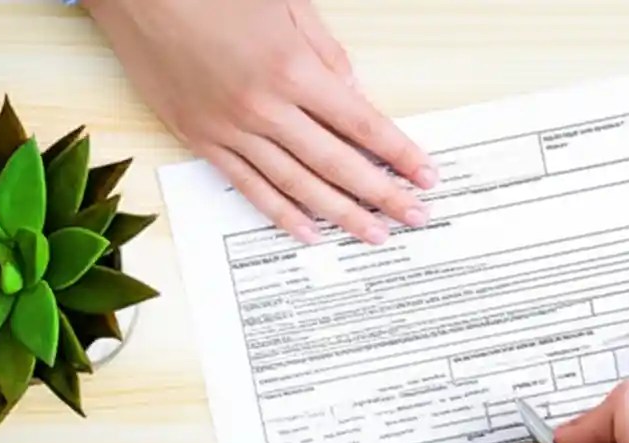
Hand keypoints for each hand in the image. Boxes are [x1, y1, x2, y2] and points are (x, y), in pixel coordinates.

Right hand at [85, 0, 436, 243]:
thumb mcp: (286, 4)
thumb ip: (327, 52)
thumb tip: (357, 94)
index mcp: (294, 70)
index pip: (363, 125)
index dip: (400, 154)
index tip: (426, 176)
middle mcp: (266, 107)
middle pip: (338, 164)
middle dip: (384, 194)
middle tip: (415, 217)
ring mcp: (232, 129)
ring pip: (298, 186)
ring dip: (342, 214)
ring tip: (375, 234)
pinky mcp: (202, 141)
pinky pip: (250, 188)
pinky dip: (282, 215)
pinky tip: (310, 232)